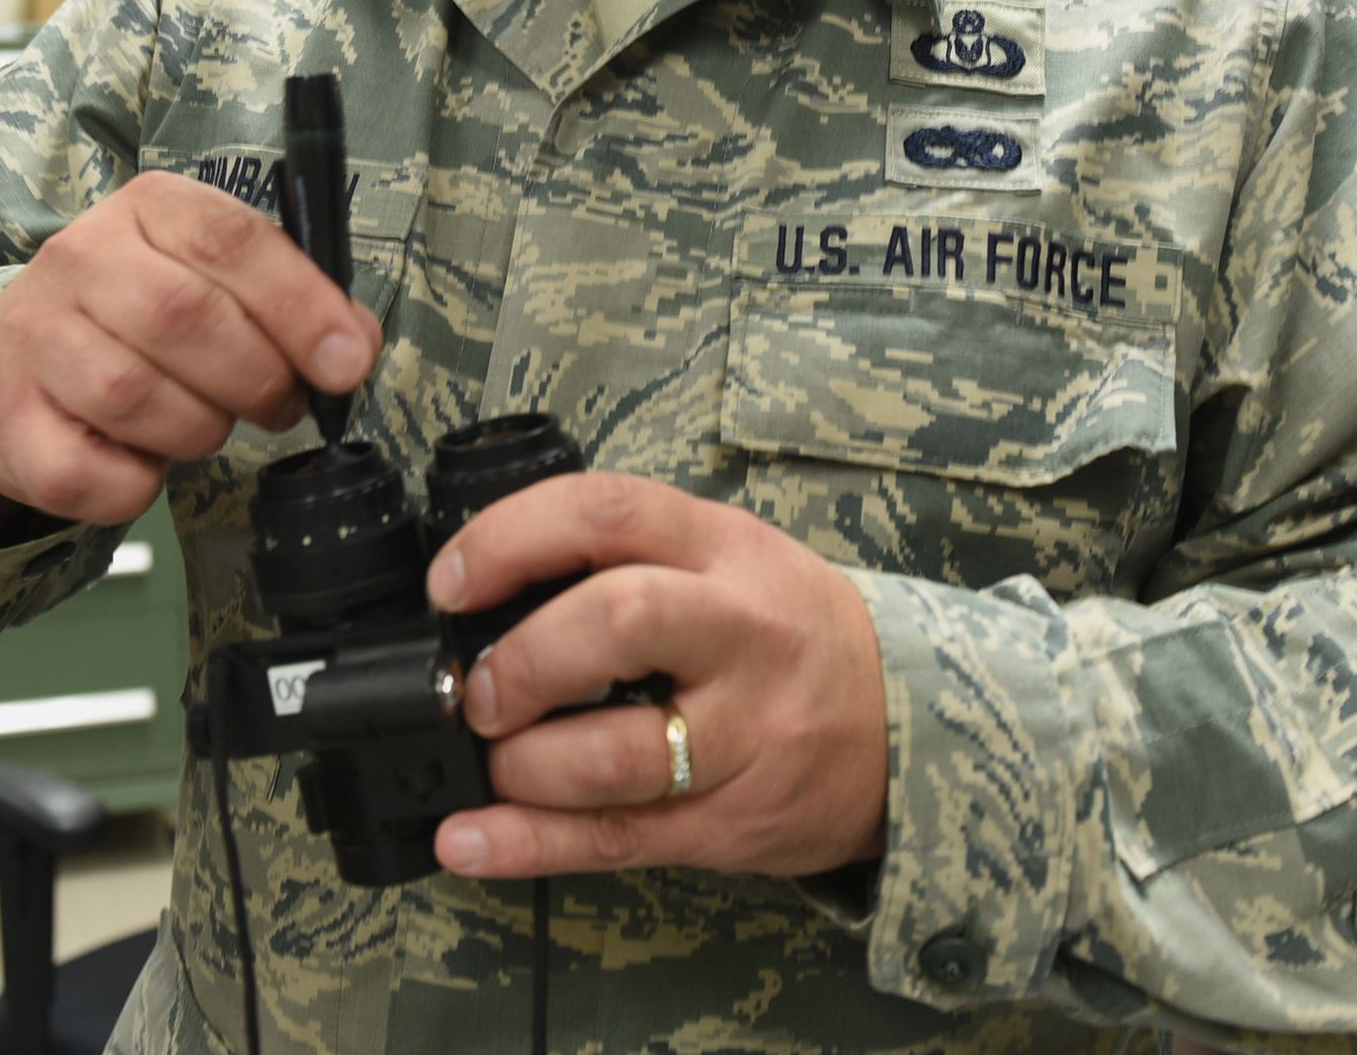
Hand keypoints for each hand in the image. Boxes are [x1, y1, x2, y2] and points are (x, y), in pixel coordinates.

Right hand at [0, 172, 379, 534]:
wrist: (12, 362)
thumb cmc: (139, 320)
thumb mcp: (218, 282)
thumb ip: (294, 305)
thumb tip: (353, 349)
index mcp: (149, 208)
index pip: (230, 240)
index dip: (299, 305)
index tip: (346, 363)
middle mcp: (81, 259)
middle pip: (183, 317)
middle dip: (256, 377)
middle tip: (280, 405)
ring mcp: (35, 338)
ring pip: (135, 395)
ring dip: (198, 429)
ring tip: (205, 424)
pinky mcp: (9, 423)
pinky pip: (93, 474)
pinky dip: (138, 484)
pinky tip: (143, 461)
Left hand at [425, 472, 889, 879]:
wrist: (907, 727)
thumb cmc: (792, 633)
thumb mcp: (731, 558)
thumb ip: (631, 561)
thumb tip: (485, 592)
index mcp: (726, 550)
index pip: (609, 512)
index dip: (509, 539)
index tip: (449, 581)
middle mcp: (741, 634)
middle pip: (619, 622)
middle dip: (521, 662)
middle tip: (478, 693)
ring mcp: (743, 736)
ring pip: (614, 755)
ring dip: (521, 766)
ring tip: (493, 762)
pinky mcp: (730, 823)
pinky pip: (617, 838)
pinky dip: (528, 844)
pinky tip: (468, 839)